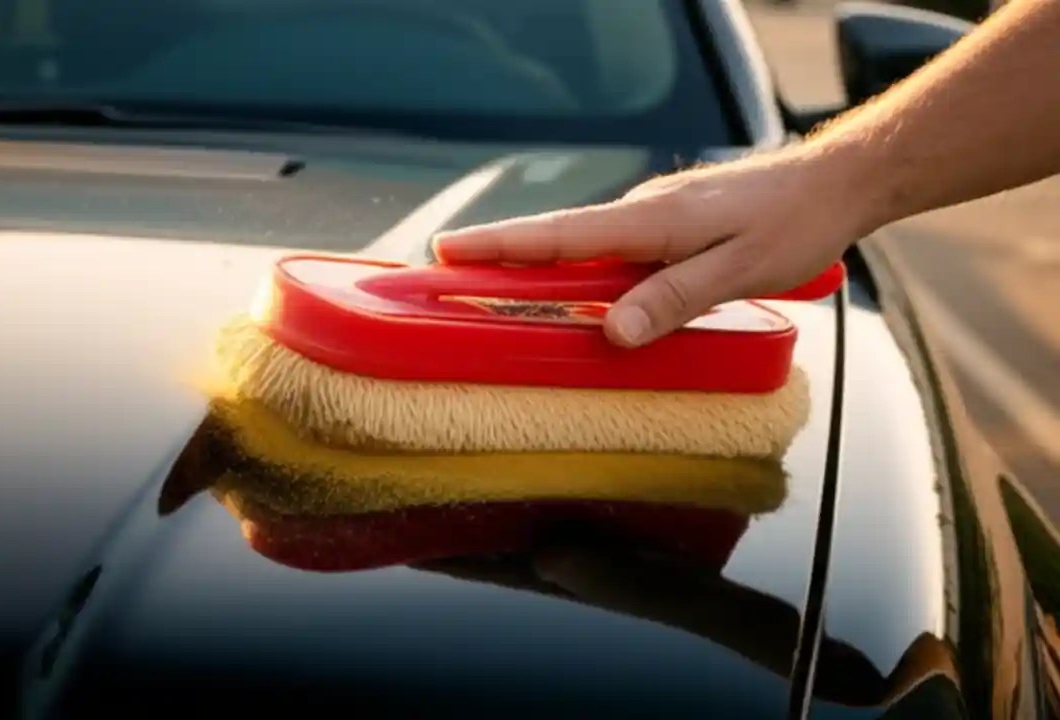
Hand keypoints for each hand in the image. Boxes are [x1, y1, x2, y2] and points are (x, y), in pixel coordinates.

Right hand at [431, 147, 875, 347]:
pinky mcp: (668, 228)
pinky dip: (581, 270)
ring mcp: (654, 218)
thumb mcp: (738, 270)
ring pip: (585, 248)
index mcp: (651, 221)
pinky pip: (612, 252)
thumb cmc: (793, 223)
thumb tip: (613, 331)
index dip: (500, 245)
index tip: (448, 252)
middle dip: (499, 256)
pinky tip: (580, 294)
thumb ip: (674, 298)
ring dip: (538, 266)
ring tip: (494, 290)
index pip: (560, 236)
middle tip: (446, 274)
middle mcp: (643, 213)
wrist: (836, 182)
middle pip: (558, 241)